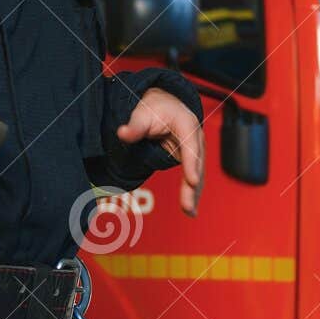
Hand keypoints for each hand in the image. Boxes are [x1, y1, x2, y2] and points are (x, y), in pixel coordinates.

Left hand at [116, 87, 203, 214]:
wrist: (162, 105)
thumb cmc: (154, 108)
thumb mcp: (142, 114)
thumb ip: (134, 127)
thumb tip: (122, 133)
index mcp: (187, 124)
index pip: (190, 146)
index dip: (192, 164)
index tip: (192, 180)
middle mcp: (195, 138)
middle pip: (197, 165)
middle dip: (193, 187)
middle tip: (188, 207)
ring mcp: (194, 150)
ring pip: (197, 174)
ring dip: (193, 194)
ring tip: (190, 213)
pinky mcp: (189, 160)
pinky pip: (192, 177)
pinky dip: (191, 192)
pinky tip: (190, 208)